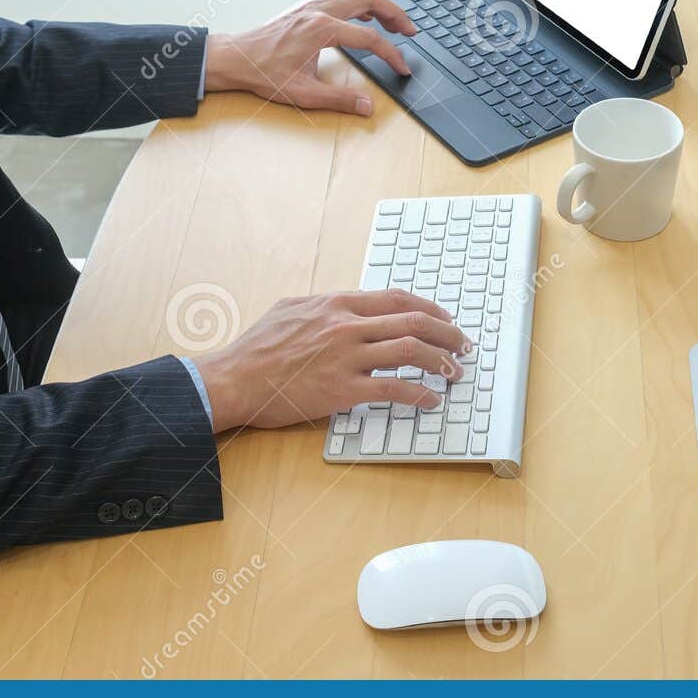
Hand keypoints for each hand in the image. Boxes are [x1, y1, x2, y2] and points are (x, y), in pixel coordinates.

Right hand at [192, 289, 469, 430]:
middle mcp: (346, 325)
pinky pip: (392, 388)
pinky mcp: (341, 389)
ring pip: (410, 350)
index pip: (396, 298)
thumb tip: (344, 305)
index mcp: (336, 303)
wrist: (233, 379)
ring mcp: (346, 356)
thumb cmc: (256, 349)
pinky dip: (419, 393)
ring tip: (454, 371)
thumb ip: (323, 305)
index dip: (429, 308)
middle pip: (412, 321)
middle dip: (446, 333)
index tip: (445, 318)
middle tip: (463, 345)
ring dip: (440, 360)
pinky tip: (431, 400)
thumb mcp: (290, 309)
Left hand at [204, 0, 416, 115]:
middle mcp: (319, 11)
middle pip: (370, 0)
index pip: (369, 38)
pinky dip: (361, 5)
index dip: (391, 54)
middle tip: (411, 31)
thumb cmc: (264, 73)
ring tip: (394, 24)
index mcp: (322, 30)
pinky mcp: (306, 9)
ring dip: (379, 6)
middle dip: (395, 14)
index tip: (402, 68)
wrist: (235, 59)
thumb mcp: (304, 94)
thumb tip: (368, 107)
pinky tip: (364, 19)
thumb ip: (340, 100)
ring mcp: (312, 6)